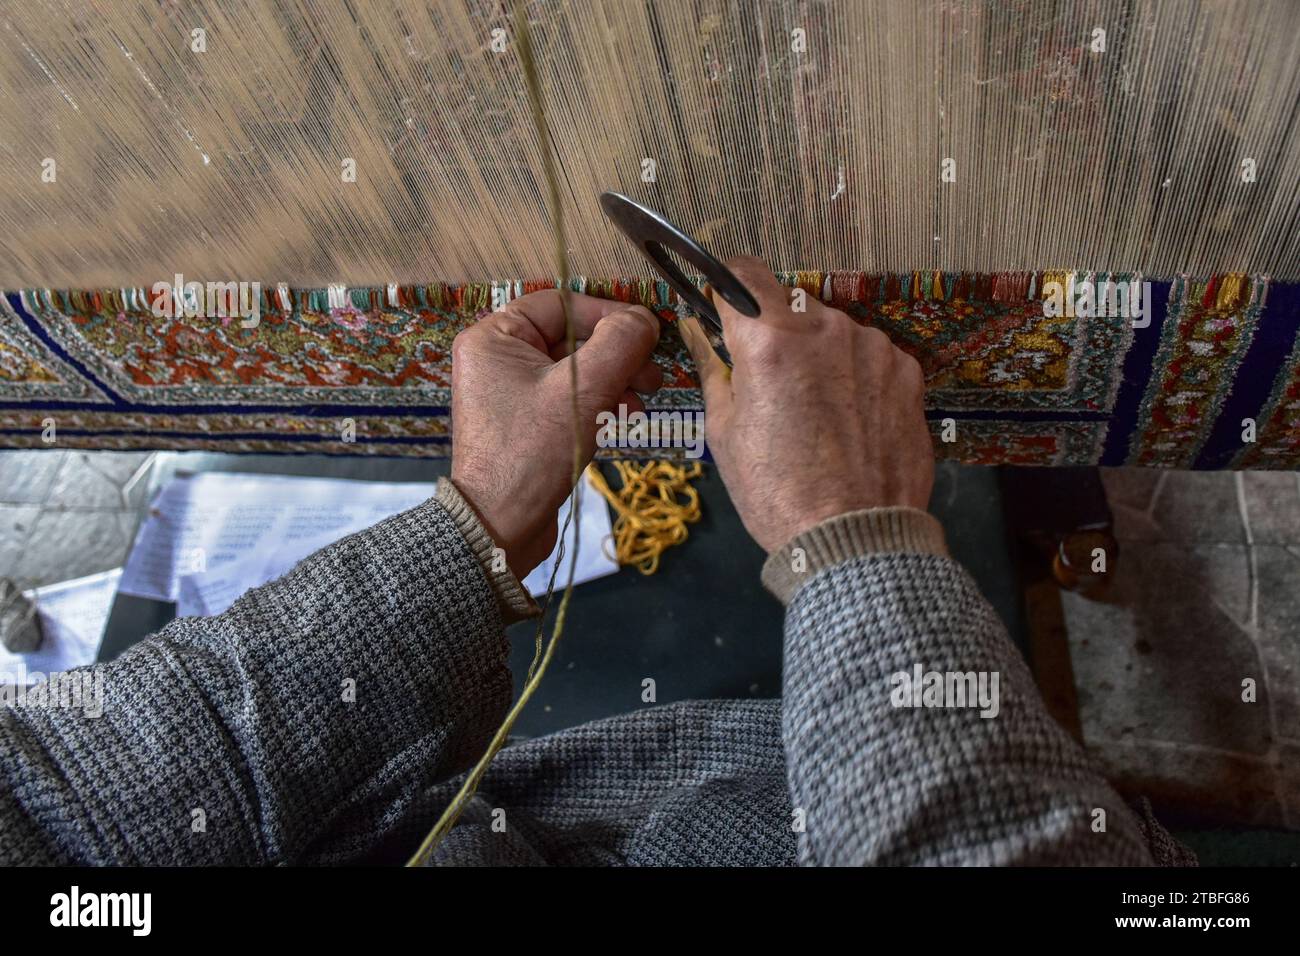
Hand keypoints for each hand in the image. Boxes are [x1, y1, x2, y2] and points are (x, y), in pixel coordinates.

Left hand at [450, 290, 663, 577]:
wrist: (501, 527)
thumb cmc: (533, 452)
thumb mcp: (583, 390)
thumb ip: (619, 344)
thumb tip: (645, 319)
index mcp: (494, 338)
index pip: (561, 304)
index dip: (608, 314)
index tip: (646, 334)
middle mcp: (498, 359)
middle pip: (572, 338)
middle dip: (618, 353)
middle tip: (653, 373)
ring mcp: (511, 393)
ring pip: (577, 370)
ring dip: (616, 380)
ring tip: (645, 398)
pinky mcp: (527, 423)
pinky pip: (570, 398)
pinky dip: (601, 403)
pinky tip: (627, 418)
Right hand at [680, 257, 933, 553]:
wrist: (856, 539)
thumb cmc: (778, 493)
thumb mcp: (725, 432)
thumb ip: (713, 368)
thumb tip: (697, 331)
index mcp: (770, 339)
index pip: (741, 273)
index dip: (727, 291)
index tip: (725, 311)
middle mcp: (826, 327)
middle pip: (789, 304)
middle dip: (775, 333)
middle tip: (769, 385)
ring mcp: (873, 346)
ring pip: (832, 330)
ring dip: (818, 354)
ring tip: (815, 412)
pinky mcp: (907, 370)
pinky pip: (869, 356)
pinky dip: (855, 375)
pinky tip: (849, 421)